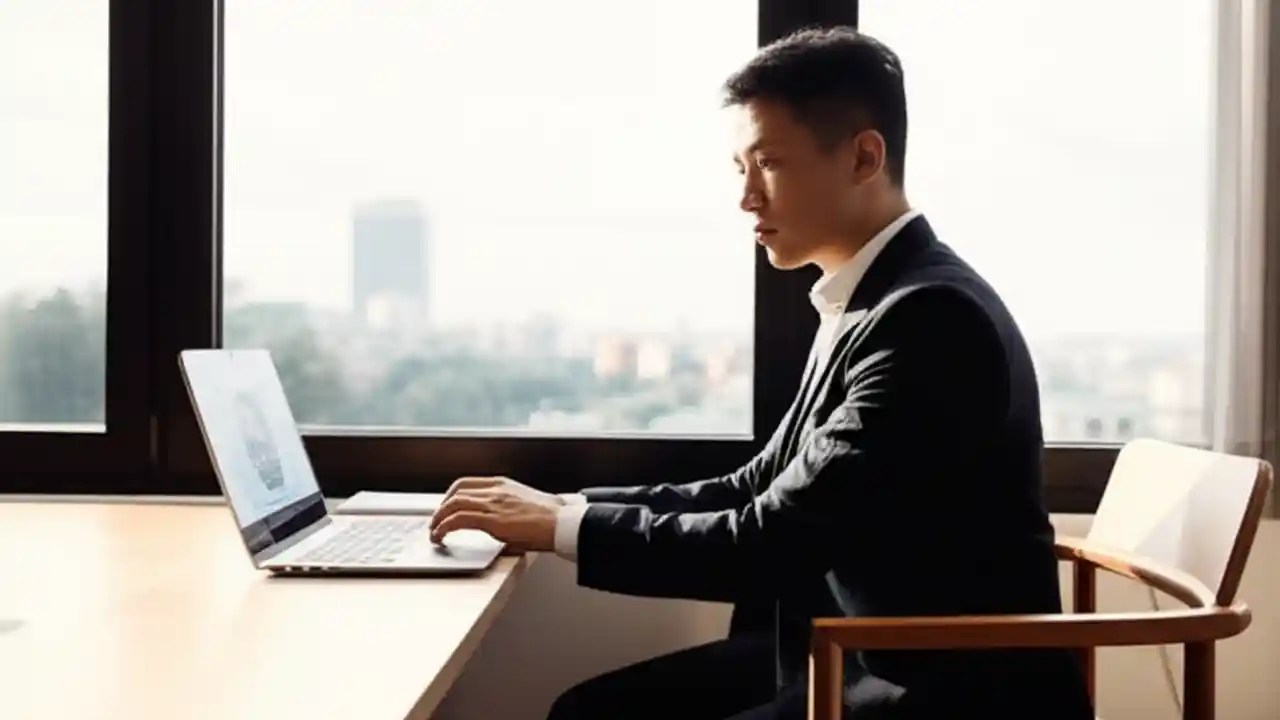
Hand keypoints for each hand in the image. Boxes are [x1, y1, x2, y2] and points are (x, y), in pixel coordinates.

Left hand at [428, 476, 564, 551]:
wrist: (563, 524)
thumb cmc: (551, 519)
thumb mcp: (524, 505)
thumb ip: (506, 508)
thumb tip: (499, 522)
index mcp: (502, 484)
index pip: (465, 484)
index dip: (450, 497)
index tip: (446, 508)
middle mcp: (494, 490)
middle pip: (455, 492)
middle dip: (441, 508)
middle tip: (436, 522)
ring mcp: (492, 503)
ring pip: (452, 504)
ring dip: (438, 519)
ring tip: (434, 533)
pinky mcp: (492, 519)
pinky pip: (458, 520)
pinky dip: (444, 528)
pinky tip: (441, 537)